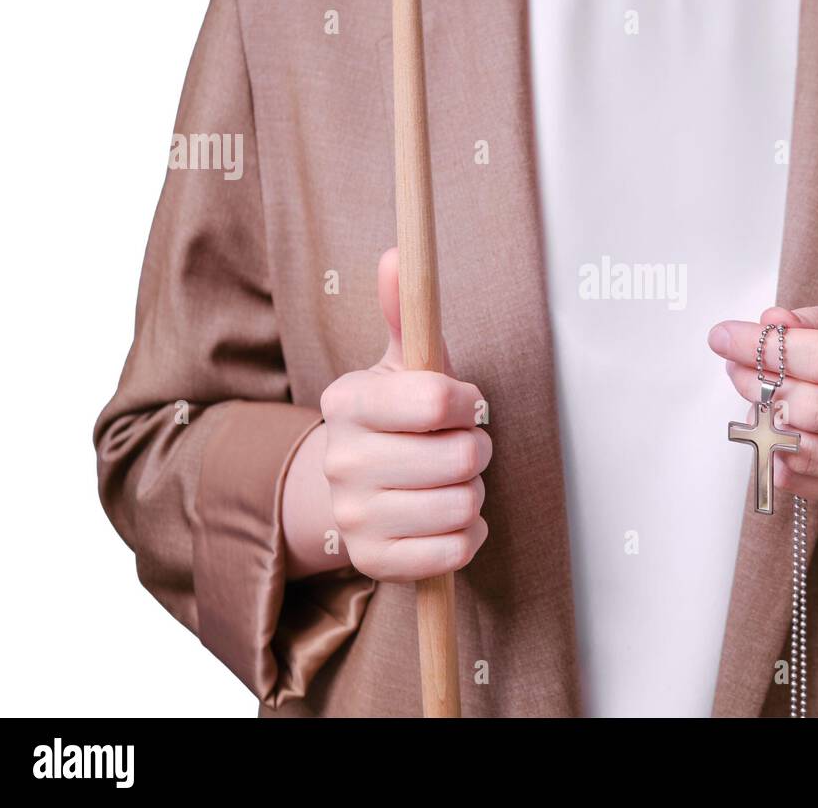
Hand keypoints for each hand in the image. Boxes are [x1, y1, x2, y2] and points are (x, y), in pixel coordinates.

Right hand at [283, 248, 490, 581]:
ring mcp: (354, 516)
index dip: (467, 402)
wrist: (353, 489)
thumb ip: (407, 312)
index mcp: (346, 401)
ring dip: (474, 492)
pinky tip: (448, 518)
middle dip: (476, 449)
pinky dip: (469, 534)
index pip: (435, 400)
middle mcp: (341, 460)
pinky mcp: (375, 563)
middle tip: (458, 447)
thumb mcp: (403, 363)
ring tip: (452, 481)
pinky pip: (456, 550)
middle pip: (460, 456)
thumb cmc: (395, 418)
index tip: (460, 402)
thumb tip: (398, 253)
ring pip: (464, 504)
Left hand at [708, 304, 817, 508]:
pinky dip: (776, 458)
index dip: (768, 349)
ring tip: (753, 399)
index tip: (724, 336)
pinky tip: (771, 433)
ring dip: (763, 423)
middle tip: (735, 368)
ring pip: (808, 451)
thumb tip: (767, 322)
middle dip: (760, 385)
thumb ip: (817, 321)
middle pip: (815, 408)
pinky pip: (807, 484)